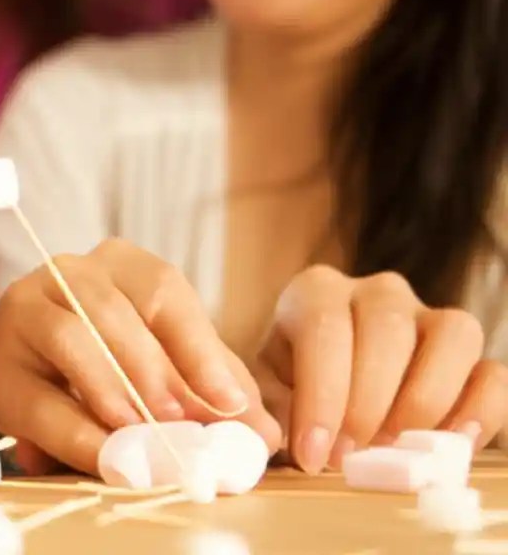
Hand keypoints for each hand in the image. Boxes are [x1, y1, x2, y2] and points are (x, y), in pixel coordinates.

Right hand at [0, 239, 280, 475]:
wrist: (33, 382)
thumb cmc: (114, 369)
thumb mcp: (170, 370)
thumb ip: (213, 393)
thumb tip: (263, 435)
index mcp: (120, 264)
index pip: (162, 291)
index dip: (198, 348)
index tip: (230, 403)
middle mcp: (67, 273)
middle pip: (113, 311)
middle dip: (154, 372)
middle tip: (184, 423)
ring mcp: (23, 310)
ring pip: (69, 337)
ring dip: (111, 390)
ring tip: (143, 433)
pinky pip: (36, 397)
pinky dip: (75, 430)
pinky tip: (107, 454)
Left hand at [255, 266, 507, 473]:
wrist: (327, 390)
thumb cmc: (290, 387)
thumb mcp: (265, 392)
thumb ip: (266, 408)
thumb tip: (271, 435)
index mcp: (317, 292)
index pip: (323, 327)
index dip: (321, 395)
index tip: (313, 453)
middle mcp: (377, 292)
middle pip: (387, 329)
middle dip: (368, 403)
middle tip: (349, 457)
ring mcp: (429, 315)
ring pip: (452, 336)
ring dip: (424, 402)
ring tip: (394, 450)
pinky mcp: (466, 352)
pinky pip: (491, 371)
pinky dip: (480, 410)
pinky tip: (451, 446)